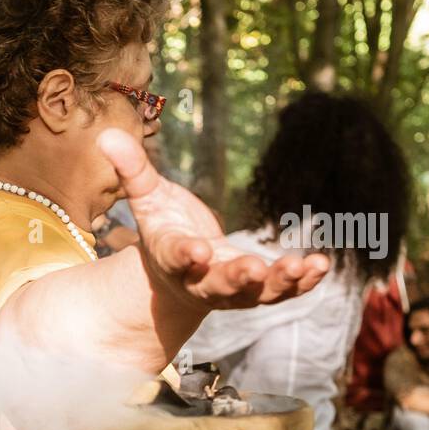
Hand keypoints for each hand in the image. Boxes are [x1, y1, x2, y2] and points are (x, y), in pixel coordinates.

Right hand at [96, 129, 329, 311]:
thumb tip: (108, 135)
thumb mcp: (147, 198)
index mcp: (172, 258)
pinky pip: (281, 291)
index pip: (178, 259)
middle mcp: (201, 281)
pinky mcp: (258, 289)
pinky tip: (321, 266)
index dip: (188, 256)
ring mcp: (232, 290)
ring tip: (302, 266)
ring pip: (256, 294)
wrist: (180, 268)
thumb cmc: (164, 227)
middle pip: (218, 286)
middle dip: (237, 279)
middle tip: (254, 270)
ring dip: (279, 283)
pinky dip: (302, 283)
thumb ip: (133, 171)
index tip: (200, 250)